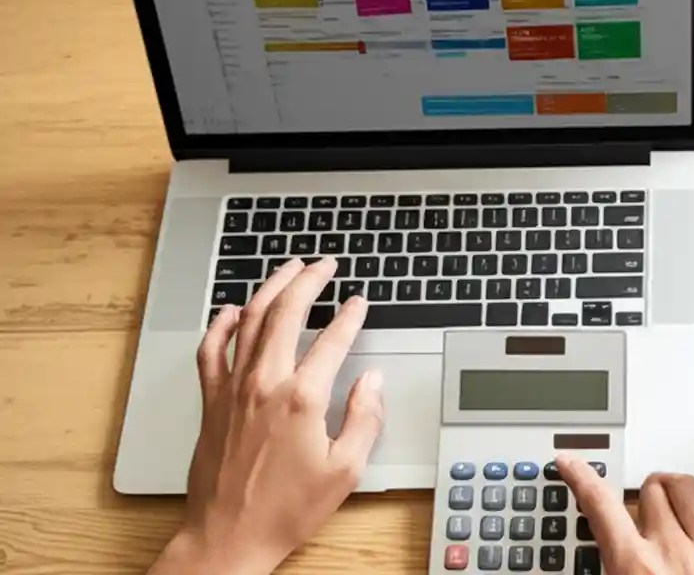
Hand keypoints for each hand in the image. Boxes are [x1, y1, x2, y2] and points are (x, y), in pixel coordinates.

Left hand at [150, 257, 383, 574]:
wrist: (229, 537)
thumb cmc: (286, 510)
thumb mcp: (346, 470)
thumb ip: (364, 419)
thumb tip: (373, 382)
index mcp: (302, 399)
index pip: (333, 339)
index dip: (350, 315)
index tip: (359, 303)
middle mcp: (264, 384)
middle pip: (286, 313)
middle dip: (308, 280)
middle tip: (324, 264)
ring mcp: (233, 390)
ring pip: (249, 320)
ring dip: (270, 288)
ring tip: (288, 269)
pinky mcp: (212, 402)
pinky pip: (212, 350)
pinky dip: (221, 324)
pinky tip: (231, 310)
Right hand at [557, 456, 693, 574]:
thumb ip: (606, 568)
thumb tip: (598, 559)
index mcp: (634, 567)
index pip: (599, 504)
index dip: (581, 477)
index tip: (569, 462)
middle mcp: (671, 550)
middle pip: (648, 490)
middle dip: (637, 494)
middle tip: (632, 510)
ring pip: (686, 487)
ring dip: (672, 488)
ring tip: (664, 500)